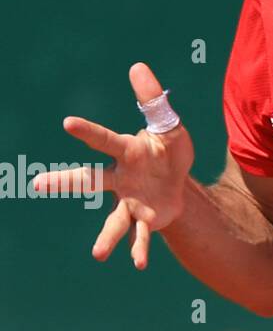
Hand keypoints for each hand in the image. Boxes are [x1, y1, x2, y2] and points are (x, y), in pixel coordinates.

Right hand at [32, 62, 194, 269]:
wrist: (178, 180)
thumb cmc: (166, 149)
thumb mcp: (168, 124)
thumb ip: (153, 99)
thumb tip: (137, 65)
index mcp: (128, 152)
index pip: (106, 139)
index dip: (88, 131)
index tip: (68, 122)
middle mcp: (121, 178)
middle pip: (90, 180)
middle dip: (65, 181)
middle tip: (35, 182)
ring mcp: (130, 201)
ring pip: (114, 219)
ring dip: (106, 237)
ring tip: (98, 255)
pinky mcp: (144, 219)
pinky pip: (140, 236)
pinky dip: (138, 250)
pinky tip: (137, 265)